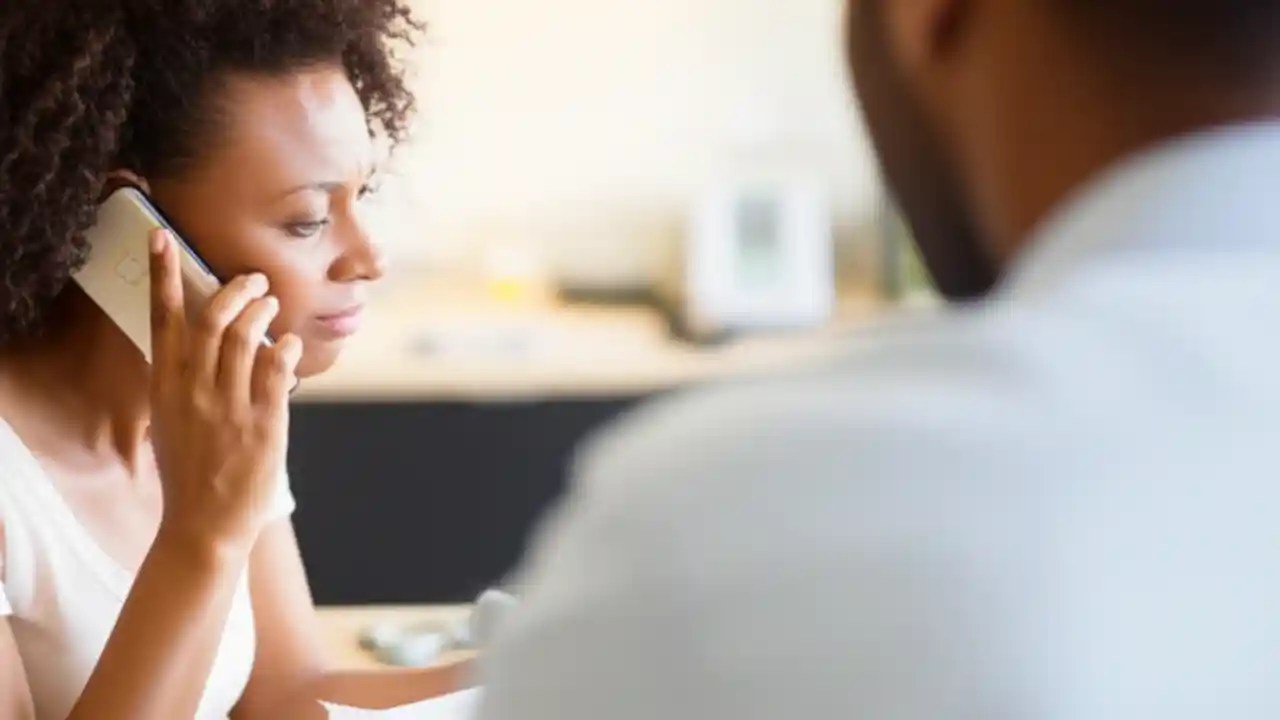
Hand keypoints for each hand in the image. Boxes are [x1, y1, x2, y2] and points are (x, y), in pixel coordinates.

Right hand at [147, 228, 302, 551]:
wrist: (204, 525)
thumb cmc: (191, 471)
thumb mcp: (171, 419)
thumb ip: (185, 379)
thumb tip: (207, 341)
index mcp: (165, 386)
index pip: (163, 317)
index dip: (163, 274)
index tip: (162, 237)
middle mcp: (194, 389)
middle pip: (213, 317)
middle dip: (236, 288)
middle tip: (254, 280)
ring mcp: (229, 405)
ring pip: (247, 336)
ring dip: (264, 311)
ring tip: (274, 305)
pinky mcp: (264, 422)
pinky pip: (278, 368)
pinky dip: (287, 347)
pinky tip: (292, 344)